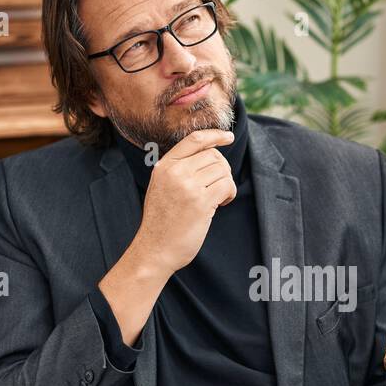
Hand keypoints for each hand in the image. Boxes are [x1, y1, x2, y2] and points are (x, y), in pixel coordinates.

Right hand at [132, 127, 236, 275]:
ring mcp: (187, 186)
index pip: (194, 140)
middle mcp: (175, 172)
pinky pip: (226, 186)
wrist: (155, 249)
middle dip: (223, 169)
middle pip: (213, 156)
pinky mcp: (201, 202)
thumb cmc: (162, 222)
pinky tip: (222, 204)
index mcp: (164, 166)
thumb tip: (210, 156)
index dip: (215, 135)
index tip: (228, 137)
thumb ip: (178, 170)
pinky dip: (230, 193)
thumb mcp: (161, 187)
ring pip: (222, 170)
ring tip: (219, 198)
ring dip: (226, 183)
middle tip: (219, 187)